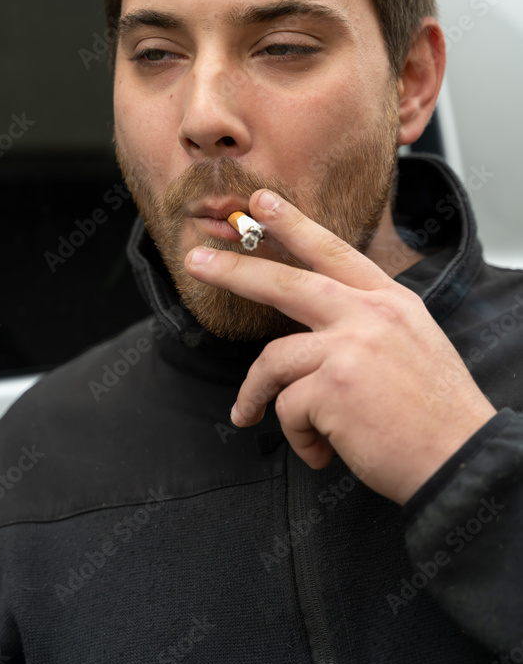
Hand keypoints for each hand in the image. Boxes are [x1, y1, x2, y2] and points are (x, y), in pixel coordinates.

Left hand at [185, 189, 496, 504]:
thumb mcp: (414, 344)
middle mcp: (369, 315)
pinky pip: (287, 408)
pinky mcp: (333, 388)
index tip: (261, 203)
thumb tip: (319, 333)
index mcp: (390, 301)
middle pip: (286, 283)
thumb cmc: (438, 413)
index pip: (333, 251)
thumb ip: (368, 325)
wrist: (465, 460)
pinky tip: (321, 451)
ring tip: (251, 416)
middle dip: (235, 270)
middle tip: (197, 262)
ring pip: (273, 359)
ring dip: (256, 395)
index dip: (293, 225)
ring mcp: (350, 348)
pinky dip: (297, 437)